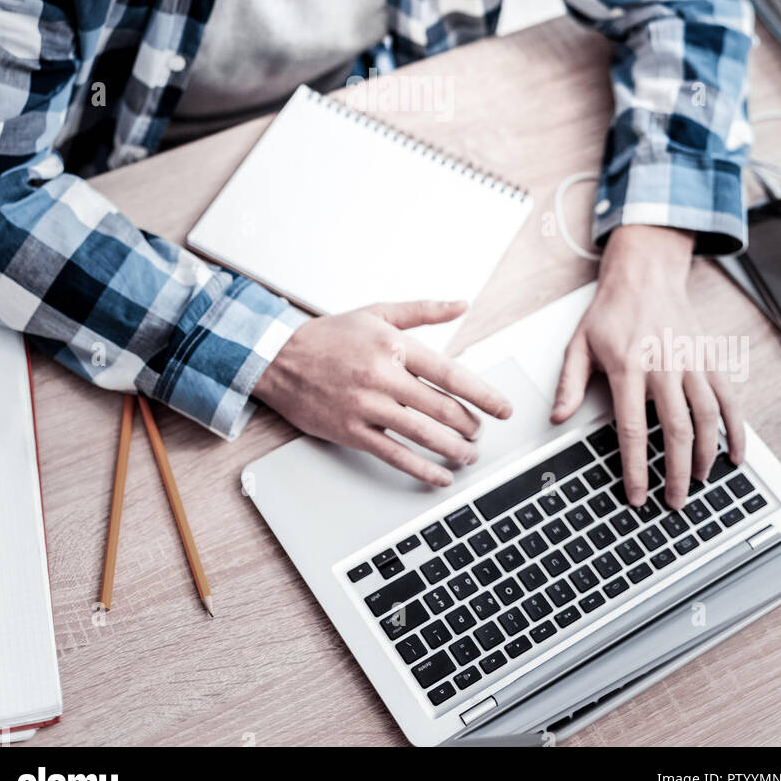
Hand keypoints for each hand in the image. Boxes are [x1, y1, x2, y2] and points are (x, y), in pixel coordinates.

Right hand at [256, 298, 512, 485]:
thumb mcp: (378, 312)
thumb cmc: (330, 335)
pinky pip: (393, 455)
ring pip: (422, 434)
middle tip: (481, 432)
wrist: (279, 358)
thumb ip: (424, 310)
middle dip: (469, 425)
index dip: (482, 394)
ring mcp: (366, 407)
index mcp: (395, 346)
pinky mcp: (350, 431)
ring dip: (453, 449)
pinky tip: (439, 475)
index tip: (502, 408)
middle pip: (441, 408)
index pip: (450, 374)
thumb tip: (461, 304)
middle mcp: (383, 377)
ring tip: (469, 455)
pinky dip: (421, 468)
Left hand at [551, 226, 744, 509]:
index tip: (637, 495)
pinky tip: (734, 454)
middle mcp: (664, 366)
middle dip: (676, 472)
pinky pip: (728, 399)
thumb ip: (569, 384)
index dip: (635, 468)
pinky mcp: (710, 359)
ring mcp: (692, 362)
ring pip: (707, 418)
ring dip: (705, 455)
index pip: (633, 429)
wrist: (645, 275)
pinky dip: (735, 429)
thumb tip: (557, 418)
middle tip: (674, 501)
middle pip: (676, 430)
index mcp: (629, 366)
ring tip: (698, 482)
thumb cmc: (611, 311)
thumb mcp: (579, 344)